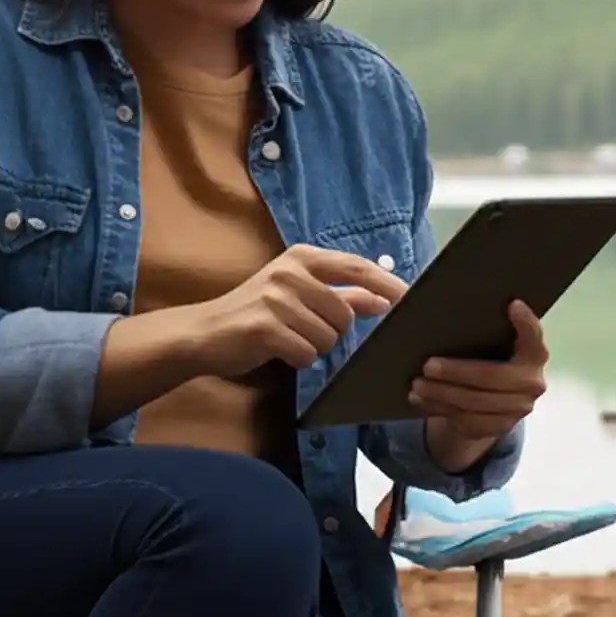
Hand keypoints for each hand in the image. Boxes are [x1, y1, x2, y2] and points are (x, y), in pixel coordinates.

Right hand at [192, 244, 407, 375]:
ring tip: (286, 337)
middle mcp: (289, 272)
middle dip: (334, 331)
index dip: (387, 284)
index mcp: (302, 257)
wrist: (203, 333)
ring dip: (313, 346)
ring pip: (328, 336)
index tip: (412, 299)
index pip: (357, 267)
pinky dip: (297, 359)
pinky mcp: (264, 326)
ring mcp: (276, 298)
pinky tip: (277, 350)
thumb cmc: (257, 314)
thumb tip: (384, 299)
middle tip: (304, 329)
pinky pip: (306, 353)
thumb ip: (342, 295)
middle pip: (346, 313)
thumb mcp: (299, 295)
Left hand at [409, 300, 548, 439]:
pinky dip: (441, 409)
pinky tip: (422, 400)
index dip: (526, 322)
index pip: (534, 336)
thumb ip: (472, 322)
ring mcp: (518, 408)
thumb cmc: (486, 359)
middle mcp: (533, 382)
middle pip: (493, 377)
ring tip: (418, 385)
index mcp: (533, 354)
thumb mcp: (486, 341)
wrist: (492, 402)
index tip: (512, 304)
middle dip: (457, 372)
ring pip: (476, 403)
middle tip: (427, 366)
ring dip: (443, 394)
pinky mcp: (500, 427)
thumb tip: (420, 299)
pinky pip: (468, 420)